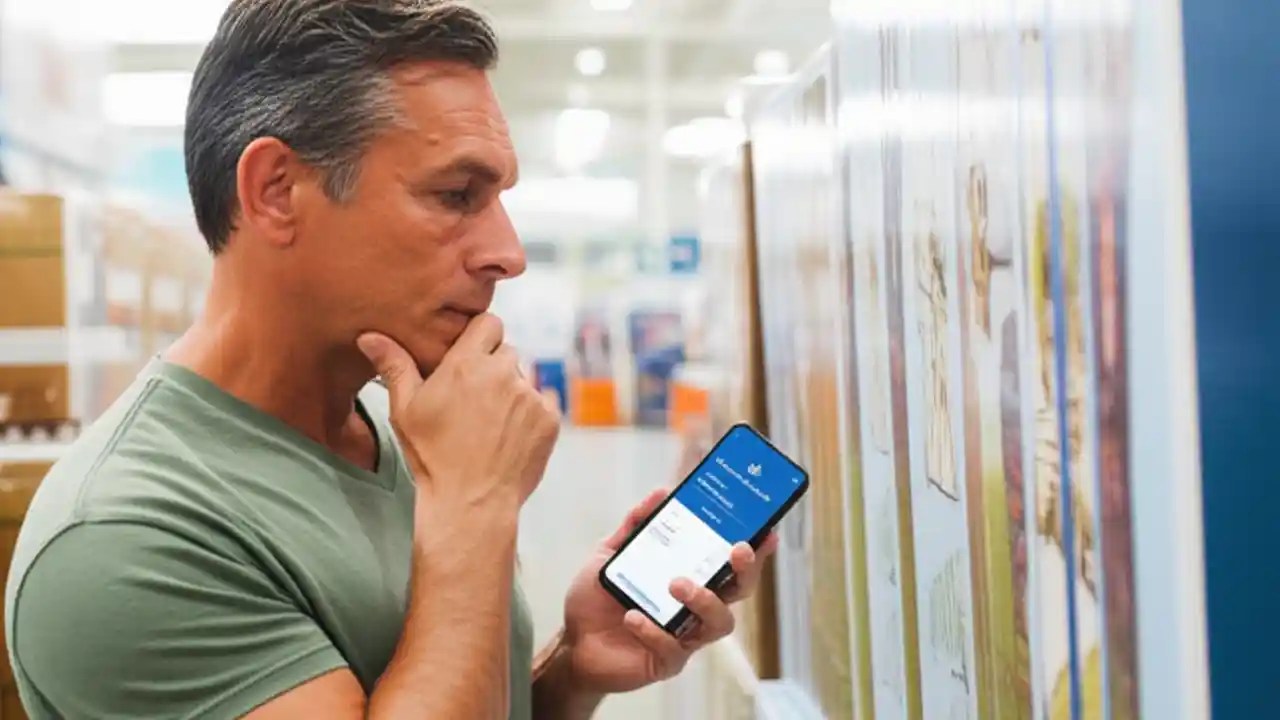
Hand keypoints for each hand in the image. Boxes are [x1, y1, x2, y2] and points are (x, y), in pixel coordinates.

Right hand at [358, 314, 559, 507]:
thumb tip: (370, 336)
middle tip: (475, 399)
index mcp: (468, 363)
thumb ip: (394, 366)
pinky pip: (543, 402)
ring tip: (491, 423)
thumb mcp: (405, 410)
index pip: (489, 322)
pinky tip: (509, 436)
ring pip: (524, 378)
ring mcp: (530, 395)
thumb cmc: (433, 456)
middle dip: (494, 368)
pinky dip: (531, 414)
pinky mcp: (549, 418)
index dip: (480, 337)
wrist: (470, 502)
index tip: (470, 357)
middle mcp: (503, 372)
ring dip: (512, 392)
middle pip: (507, 352)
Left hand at [556, 488, 779, 693]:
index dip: (755, 551)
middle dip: (744, 570)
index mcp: (691, 579)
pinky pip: (673, 648)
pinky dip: (654, 630)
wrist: (571, 642)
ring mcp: (685, 636)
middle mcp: (695, 608)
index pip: (731, 565)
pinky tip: (633, 617)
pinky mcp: (666, 662)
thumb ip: (635, 526)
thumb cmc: (597, 600)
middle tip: (736, 550)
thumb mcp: (611, 554)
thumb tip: (660, 493)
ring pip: (718, 623)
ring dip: (704, 600)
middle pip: (738, 591)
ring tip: (676, 583)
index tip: (767, 531)